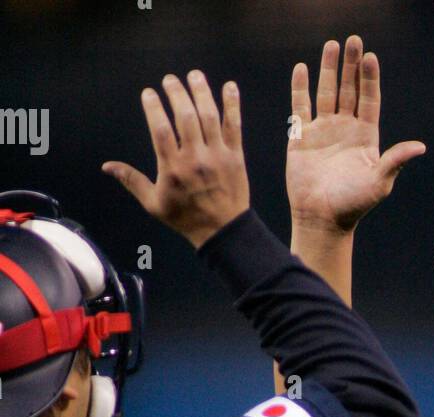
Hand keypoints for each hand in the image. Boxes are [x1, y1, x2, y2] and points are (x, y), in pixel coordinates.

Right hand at [102, 71, 248, 247]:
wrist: (223, 232)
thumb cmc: (186, 218)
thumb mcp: (154, 204)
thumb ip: (132, 181)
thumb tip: (106, 166)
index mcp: (173, 168)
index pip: (160, 130)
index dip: (154, 108)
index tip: (149, 93)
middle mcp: (195, 159)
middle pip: (185, 117)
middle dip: (177, 93)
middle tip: (170, 79)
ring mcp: (217, 157)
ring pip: (209, 117)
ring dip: (202, 92)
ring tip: (194, 75)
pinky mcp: (236, 158)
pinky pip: (235, 127)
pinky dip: (233, 105)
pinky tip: (230, 86)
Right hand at [287, 36, 424, 236]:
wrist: (323, 218)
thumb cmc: (354, 204)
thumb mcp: (379, 182)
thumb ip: (396, 161)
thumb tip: (420, 147)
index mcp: (366, 137)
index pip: (369, 100)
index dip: (370, 79)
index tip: (371, 57)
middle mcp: (345, 129)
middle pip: (350, 89)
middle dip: (352, 65)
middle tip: (354, 40)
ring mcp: (323, 130)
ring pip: (327, 92)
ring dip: (329, 69)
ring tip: (332, 44)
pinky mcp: (302, 136)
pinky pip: (300, 106)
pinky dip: (300, 87)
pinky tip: (302, 68)